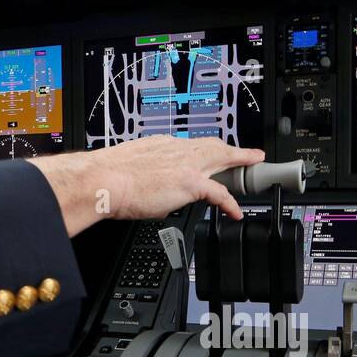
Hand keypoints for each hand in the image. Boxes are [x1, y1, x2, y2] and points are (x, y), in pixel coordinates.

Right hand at [29, 136, 265, 236]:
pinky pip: (218, 193)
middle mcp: (175, 150)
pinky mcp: (189, 182)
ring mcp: (184, 164)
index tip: (209, 151)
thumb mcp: (131, 169)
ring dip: (240, 162)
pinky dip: (230, 202)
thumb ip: (147, 177)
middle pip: (212, 145)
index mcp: (160, 145)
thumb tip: (150, 193)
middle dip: (231, 149)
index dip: (203, 150)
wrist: (102, 180)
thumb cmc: (106, 178)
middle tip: (247, 153)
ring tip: (254, 166)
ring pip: (221, 159)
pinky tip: (236, 211)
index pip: (189, 146)